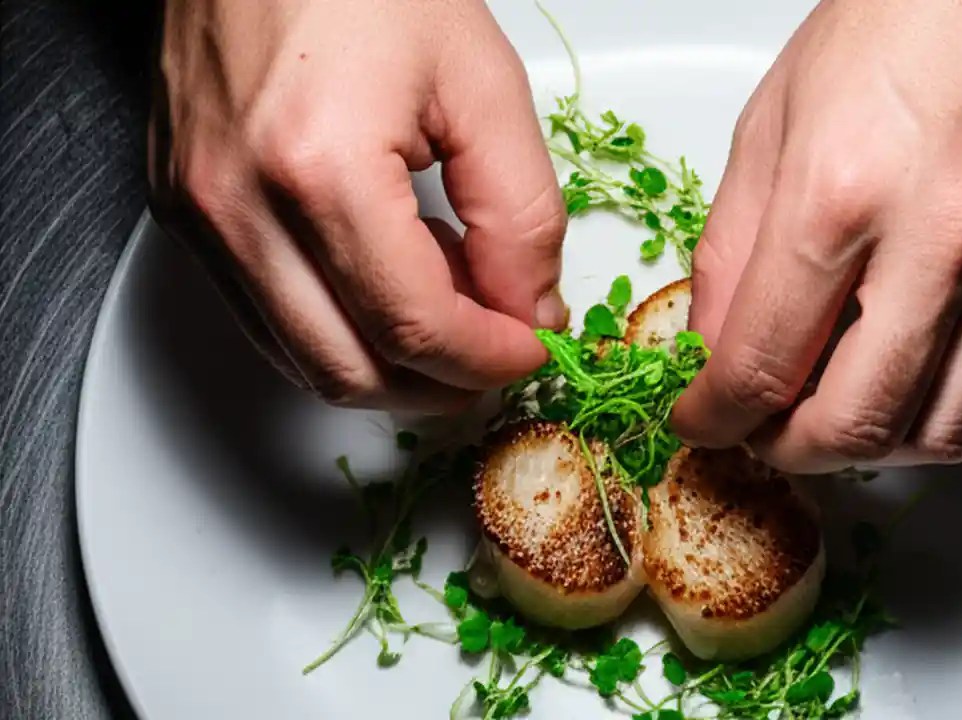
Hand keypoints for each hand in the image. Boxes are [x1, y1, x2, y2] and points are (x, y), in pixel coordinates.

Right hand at [149, 0, 566, 411]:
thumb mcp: (483, 84)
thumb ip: (522, 214)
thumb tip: (529, 312)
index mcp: (318, 168)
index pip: (413, 327)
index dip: (488, 359)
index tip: (533, 345)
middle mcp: (237, 206)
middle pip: (351, 371)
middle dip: (442, 384)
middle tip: (500, 349)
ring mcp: (199, 215)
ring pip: (304, 362)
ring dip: (393, 361)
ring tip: (450, 301)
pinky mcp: (185, 212)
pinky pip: (269, 319)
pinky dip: (342, 324)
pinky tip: (390, 274)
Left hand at [674, 0, 961, 470]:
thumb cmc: (907, 19)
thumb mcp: (773, 117)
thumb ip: (734, 245)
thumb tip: (714, 340)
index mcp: (842, 195)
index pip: (761, 362)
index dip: (714, 414)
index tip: (700, 419)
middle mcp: (938, 244)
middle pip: (853, 423)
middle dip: (786, 451)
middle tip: (759, 430)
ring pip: (940, 432)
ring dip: (869, 448)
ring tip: (830, 412)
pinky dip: (952, 417)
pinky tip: (915, 381)